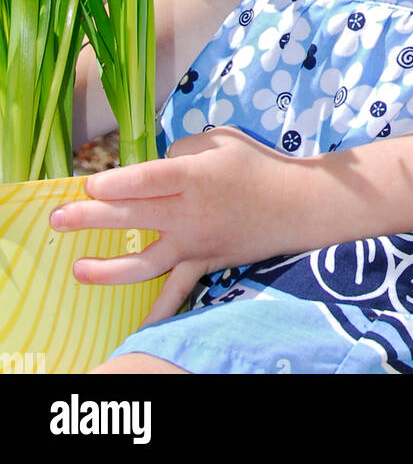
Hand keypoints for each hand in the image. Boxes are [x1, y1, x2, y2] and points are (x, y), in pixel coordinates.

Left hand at [49, 128, 295, 325]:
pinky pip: (178, 290)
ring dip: (108, 268)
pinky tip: (137, 330)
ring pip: (144, 261)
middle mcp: (190, 212)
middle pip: (132, 216)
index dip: (112, 183)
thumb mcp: (221, 140)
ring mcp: (196, 243)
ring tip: (79, 269)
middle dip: (90, 219)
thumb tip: (157, 168)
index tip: (88, 185)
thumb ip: (182, 150)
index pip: (144, 180)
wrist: (298, 204)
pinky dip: (159, 310)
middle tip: (58, 220)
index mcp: (193, 176)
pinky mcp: (205, 263)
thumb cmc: (259, 165)